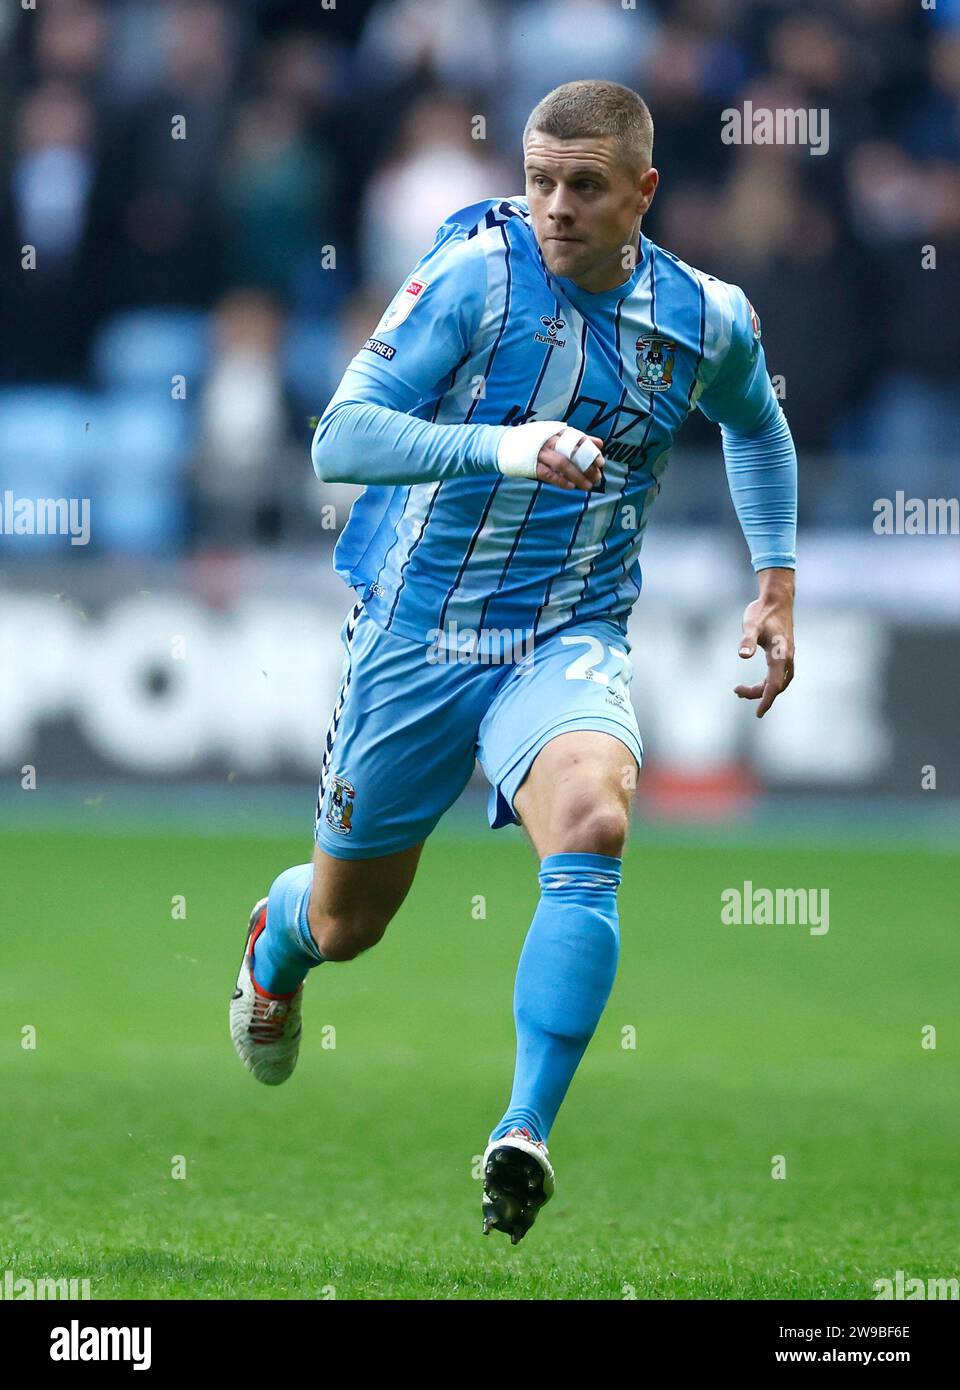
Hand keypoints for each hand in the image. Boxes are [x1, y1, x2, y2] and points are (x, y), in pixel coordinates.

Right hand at [537, 433, 604, 491]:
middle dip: (587, 466)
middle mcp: (549, 440)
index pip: (579, 440)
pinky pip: (548, 474)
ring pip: (562, 464)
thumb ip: (579, 439)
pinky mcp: (531, 465)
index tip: (601, 463)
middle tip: (597, 477)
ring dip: (577, 476)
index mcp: (558, 432)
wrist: (506, 444)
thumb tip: (600, 444)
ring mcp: (540, 453)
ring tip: (588, 486)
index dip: (591, 451)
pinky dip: (561, 481)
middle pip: (572, 453)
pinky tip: (571, 487)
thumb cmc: (537, 440)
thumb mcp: (557, 435)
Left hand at [735, 569, 794, 717]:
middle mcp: (787, 658)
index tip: (758, 714)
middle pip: (776, 686)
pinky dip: (769, 682)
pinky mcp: (785, 653)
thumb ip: (747, 640)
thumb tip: (743, 656)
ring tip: (742, 690)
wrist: (777, 598)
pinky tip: (758, 682)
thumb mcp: (751, 625)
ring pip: (779, 681)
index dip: (766, 700)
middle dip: (759, 694)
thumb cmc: (762, 611)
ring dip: (764, 689)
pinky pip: (779, 675)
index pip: (774, 685)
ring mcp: (788, 655)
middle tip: (737, 691)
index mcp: (780, 655)